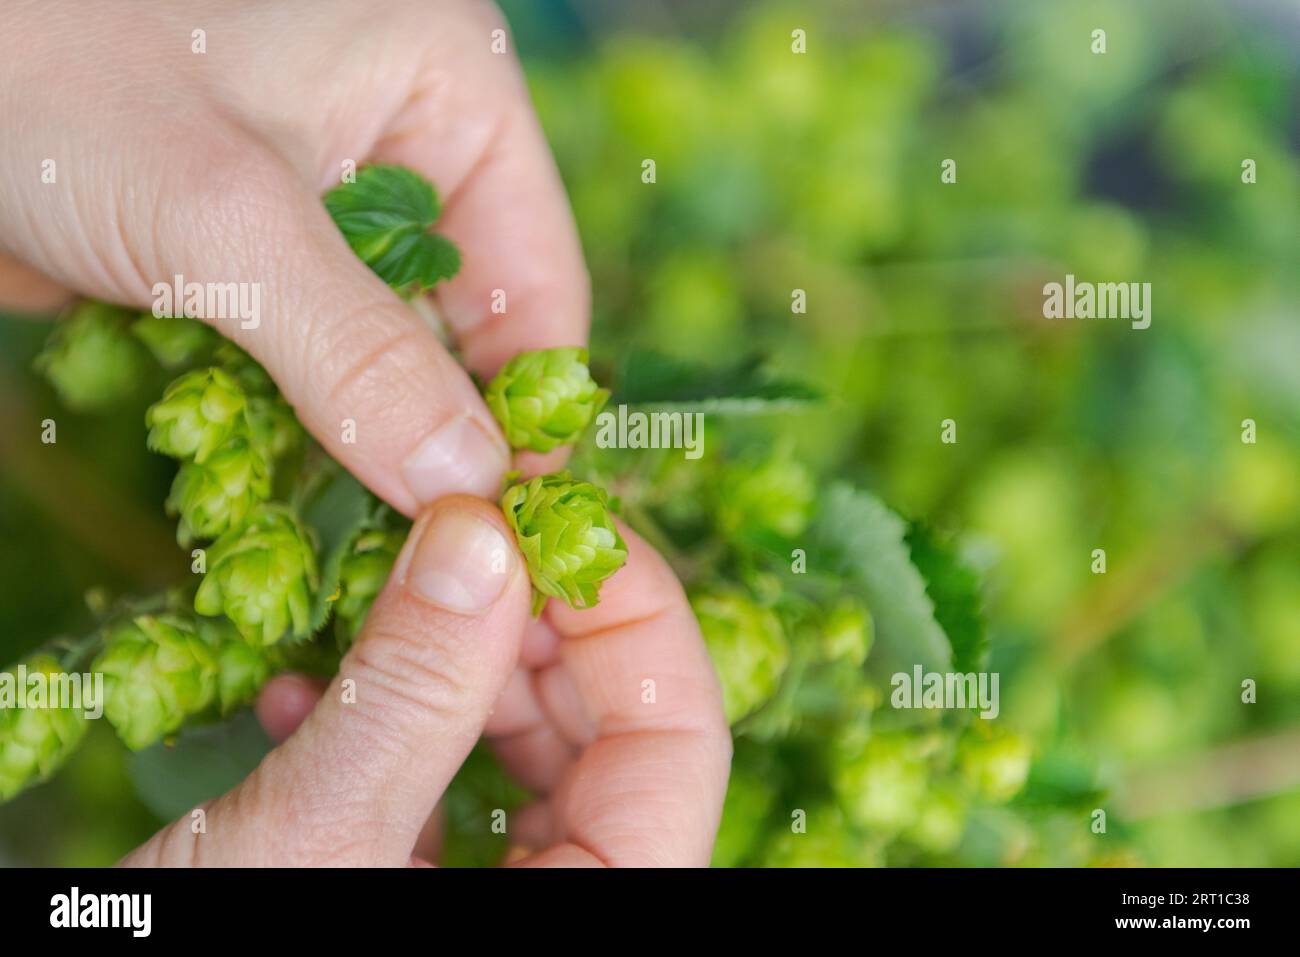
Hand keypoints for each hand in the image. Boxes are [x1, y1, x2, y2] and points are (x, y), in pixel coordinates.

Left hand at [0, 0, 588, 506]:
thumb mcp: (226, 218)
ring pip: (379, 352)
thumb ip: (358, 356)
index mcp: (445, 88)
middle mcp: (399, 144)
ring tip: (353, 540)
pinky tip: (275, 489)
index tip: (507, 516)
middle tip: (427, 547)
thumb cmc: (54, 67)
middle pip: (462, 325)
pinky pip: (302, 356)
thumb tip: (468, 485)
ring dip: (356, 438)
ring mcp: (315, 201)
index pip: (536, 276)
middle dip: (435, 431)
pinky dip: (289, 421)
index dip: (528, 402)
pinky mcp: (243, 249)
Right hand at [119, 497, 731, 865]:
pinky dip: (387, 733)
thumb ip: (414, 690)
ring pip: (523, 759)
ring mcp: (489, 903)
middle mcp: (563, 903)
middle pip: (606, 738)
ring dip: (454, 668)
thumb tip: (482, 530)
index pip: (682, 740)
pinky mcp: (407, 894)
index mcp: (594, 906)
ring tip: (385, 600)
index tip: (564, 514)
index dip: (638, 613)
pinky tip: (302, 693)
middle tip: (465, 532)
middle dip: (534, 623)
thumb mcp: (318, 840)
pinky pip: (437, 799)